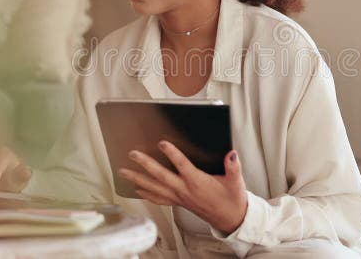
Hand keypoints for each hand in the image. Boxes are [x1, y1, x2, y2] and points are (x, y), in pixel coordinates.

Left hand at [118, 141, 247, 234]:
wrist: (229, 218)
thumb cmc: (231, 199)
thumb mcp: (236, 182)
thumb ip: (234, 167)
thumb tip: (231, 154)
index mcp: (198, 182)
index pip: (182, 165)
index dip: (172, 154)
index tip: (162, 143)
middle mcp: (185, 190)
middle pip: (161, 176)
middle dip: (145, 164)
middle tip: (133, 154)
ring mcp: (179, 197)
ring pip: (155, 188)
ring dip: (138, 179)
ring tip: (124, 172)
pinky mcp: (178, 202)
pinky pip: (158, 198)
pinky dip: (146, 193)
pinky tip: (137, 188)